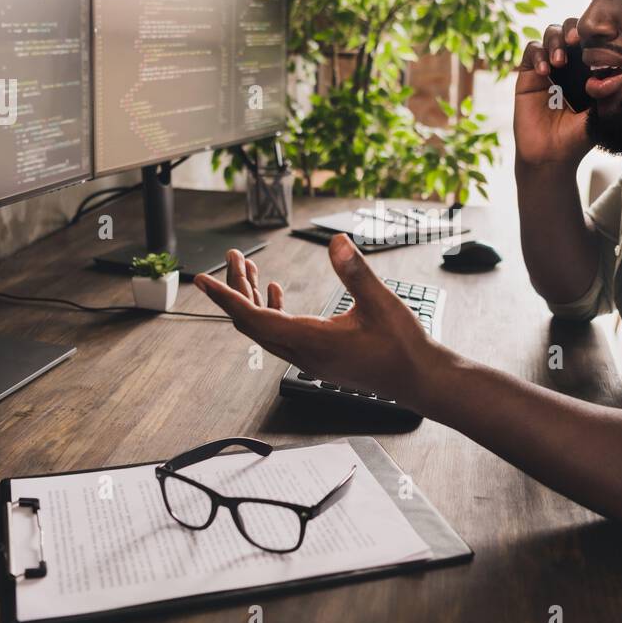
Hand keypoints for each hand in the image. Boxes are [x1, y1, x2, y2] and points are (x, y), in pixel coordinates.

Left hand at [192, 234, 441, 406]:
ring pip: (265, 328)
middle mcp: (303, 353)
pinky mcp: (318, 356)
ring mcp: (309, 358)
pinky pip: (281, 333)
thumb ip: (355, 272)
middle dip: (237, 289)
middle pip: (253, 321)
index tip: (203, 280)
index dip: (225, 297)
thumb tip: (336, 242)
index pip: (254, 318)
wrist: (419, 380)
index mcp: (312, 341)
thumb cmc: (403, 347)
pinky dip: (270, 310)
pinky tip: (275, 291)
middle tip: (233, 257)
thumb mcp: (381, 303)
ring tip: (248, 268)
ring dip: (252, 298)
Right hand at [513, 18, 592, 169]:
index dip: (595, 33)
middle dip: (573, 29)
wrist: (552, 156)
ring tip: (560, 61)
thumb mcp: (602, 112)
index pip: (592, 38)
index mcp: (589, 68)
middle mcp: (569, 63)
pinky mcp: (528, 75)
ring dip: (555, 41)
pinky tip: (545, 71)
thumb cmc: (579, 136)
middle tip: (577, 41)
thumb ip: (612, 90)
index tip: (600, 39)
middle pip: (570, 29)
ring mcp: (548, 67)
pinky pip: (531, 52)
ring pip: (550, 34)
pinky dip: (538, 55)